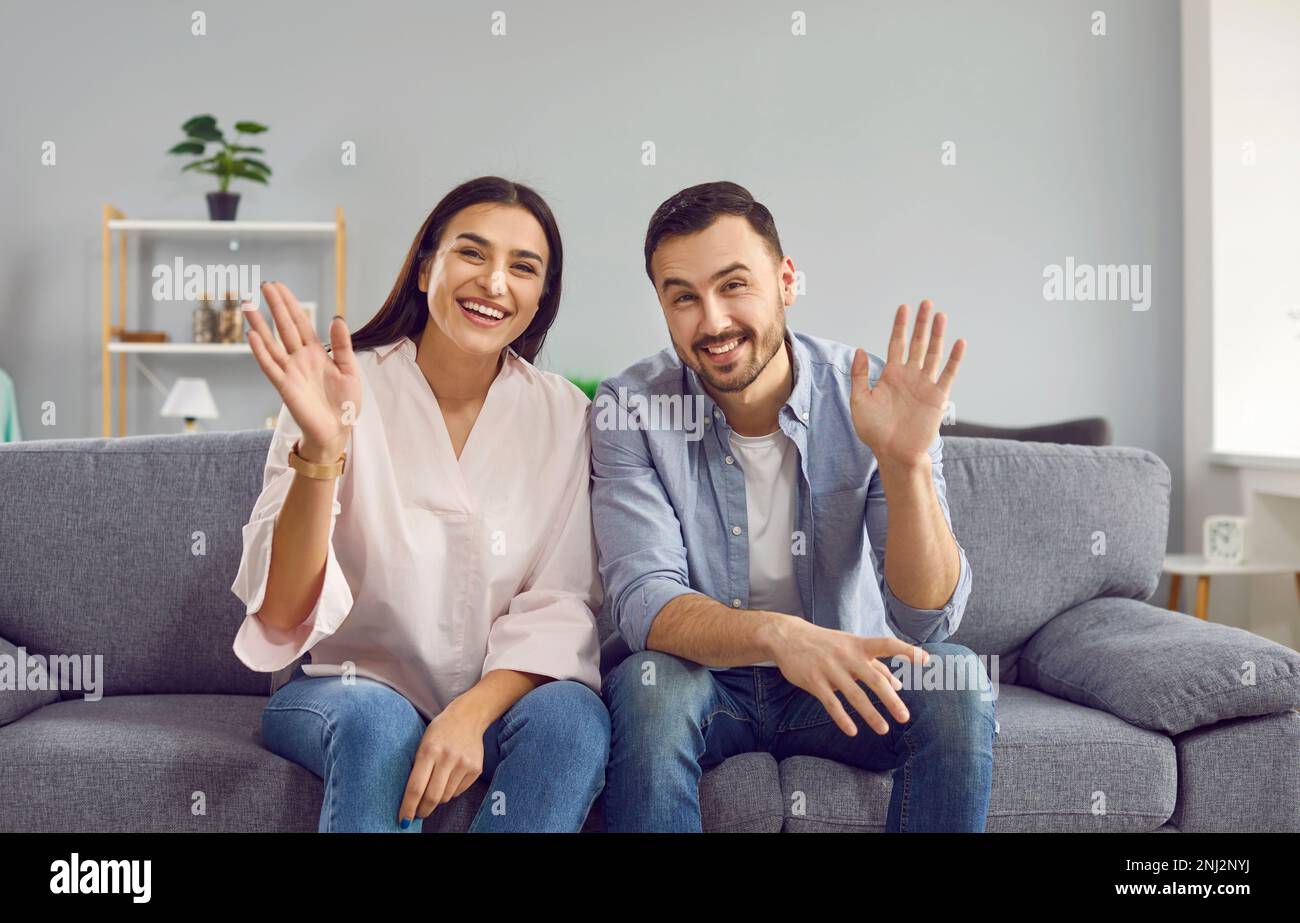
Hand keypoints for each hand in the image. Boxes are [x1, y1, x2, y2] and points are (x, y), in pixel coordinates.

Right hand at [244, 281, 360, 461]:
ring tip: (248, 305)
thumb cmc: (345, 403)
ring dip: (260, 324)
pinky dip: (260, 351)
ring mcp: (290, 371)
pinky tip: (252, 335)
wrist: (337, 430)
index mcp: (316, 353)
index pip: (300, 322)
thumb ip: (343, 346)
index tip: (279, 286)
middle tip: (264, 284)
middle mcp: (300, 358)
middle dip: (275, 306)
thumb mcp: (350, 370)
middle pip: (285, 327)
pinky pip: (270, 366)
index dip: (290, 304)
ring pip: (271, 342)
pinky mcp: (284, 386)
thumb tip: (336, 318)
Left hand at [398, 701, 486, 825]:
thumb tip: (412, 799)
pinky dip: (450, 791)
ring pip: (445, 797)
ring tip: (435, 788)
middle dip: (422, 810)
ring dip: (437, 799)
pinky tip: (449, 779)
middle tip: (418, 814)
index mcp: (429, 750)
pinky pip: (458, 792)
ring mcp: (464, 764)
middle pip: (432, 797)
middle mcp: (447, 758)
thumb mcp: (423, 744)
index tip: (403, 820)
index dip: (408, 807)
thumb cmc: (439, 732)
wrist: (468, 717)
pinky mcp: (475, 769)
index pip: (416, 788)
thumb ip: (418, 768)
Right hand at [770, 617, 928, 735]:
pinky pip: (831, 703)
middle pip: (873, 678)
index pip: (887, 645)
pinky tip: (852, 731)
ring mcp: (829, 668)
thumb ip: (875, 665)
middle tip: (905, 717)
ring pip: (854, 695)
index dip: (906, 651)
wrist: (788, 637)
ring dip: (870, 714)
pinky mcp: (813, 681)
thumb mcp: (851, 648)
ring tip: (884, 730)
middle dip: (890, 699)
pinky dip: (842, 718)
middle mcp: (846, 656)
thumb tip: (900, 684)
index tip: (926, 660)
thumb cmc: (826, 644)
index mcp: (858, 645)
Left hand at [851, 300, 964, 465]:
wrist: (894, 453)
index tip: (903, 307)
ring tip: (940, 315)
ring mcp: (924, 385)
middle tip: (926, 302)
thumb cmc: (875, 431)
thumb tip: (859, 350)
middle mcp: (909, 376)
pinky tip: (959, 343)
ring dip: (937, 335)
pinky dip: (954, 359)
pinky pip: (947, 374)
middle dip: (921, 324)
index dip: (900, 326)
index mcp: (891, 375)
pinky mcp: (937, 397)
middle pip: (916, 343)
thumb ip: (860, 375)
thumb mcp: (860, 401)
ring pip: (932, 354)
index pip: (896, 344)